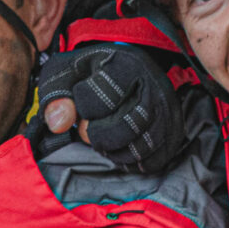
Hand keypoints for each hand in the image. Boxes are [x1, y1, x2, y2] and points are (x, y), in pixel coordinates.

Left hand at [29, 43, 187, 172]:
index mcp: (125, 65)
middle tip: (90, 130)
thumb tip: (59, 124)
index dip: (83, 108)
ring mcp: (167, 110)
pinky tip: (119, 148)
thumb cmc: (93, 74)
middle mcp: (153, 86)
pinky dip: (130, 162)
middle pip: (124, 128)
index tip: (83, 102)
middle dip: (98, 136)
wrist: (128, 72)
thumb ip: (55, 95)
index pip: (99, 100)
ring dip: (113, 151)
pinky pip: (152, 161)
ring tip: (104, 139)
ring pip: (140, 148)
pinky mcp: (173, 132)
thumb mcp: (66, 73)